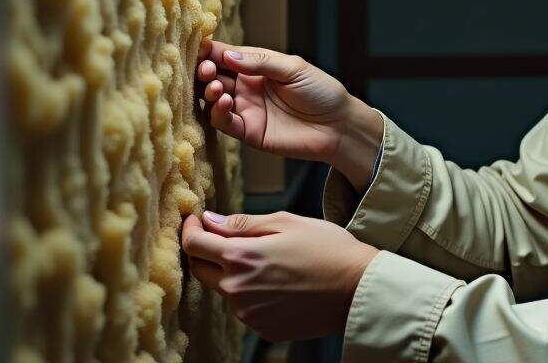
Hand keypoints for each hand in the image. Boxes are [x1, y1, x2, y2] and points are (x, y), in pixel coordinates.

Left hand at [181, 211, 379, 341]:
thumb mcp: (286, 222)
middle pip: (200, 270)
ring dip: (231, 273)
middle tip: (221, 236)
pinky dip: (251, 292)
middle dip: (204, 251)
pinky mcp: (262, 328)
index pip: (194, 244)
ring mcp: (249, 313)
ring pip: (225, 288)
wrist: (358, 289)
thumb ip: (242, 223)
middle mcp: (237, 289)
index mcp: (241, 256)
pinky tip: (277, 282)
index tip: (195, 220)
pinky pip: (245, 307)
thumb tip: (209, 220)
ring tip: (265, 260)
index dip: (189, 228)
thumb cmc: (327, 248)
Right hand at [196, 40, 383, 189]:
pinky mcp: (248, 132)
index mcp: (256, 65)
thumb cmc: (321, 91)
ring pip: (213, 99)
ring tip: (216, 87)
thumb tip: (228, 55)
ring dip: (209, 91)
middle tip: (206, 69)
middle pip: (213, 76)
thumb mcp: (294, 69)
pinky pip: (225, 123)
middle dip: (204, 71)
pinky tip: (226, 102)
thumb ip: (261, 63)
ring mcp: (246, 109)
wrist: (338, 126)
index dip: (210, 51)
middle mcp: (246, 86)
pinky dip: (219, 113)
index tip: (199, 48)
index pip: (225, 55)